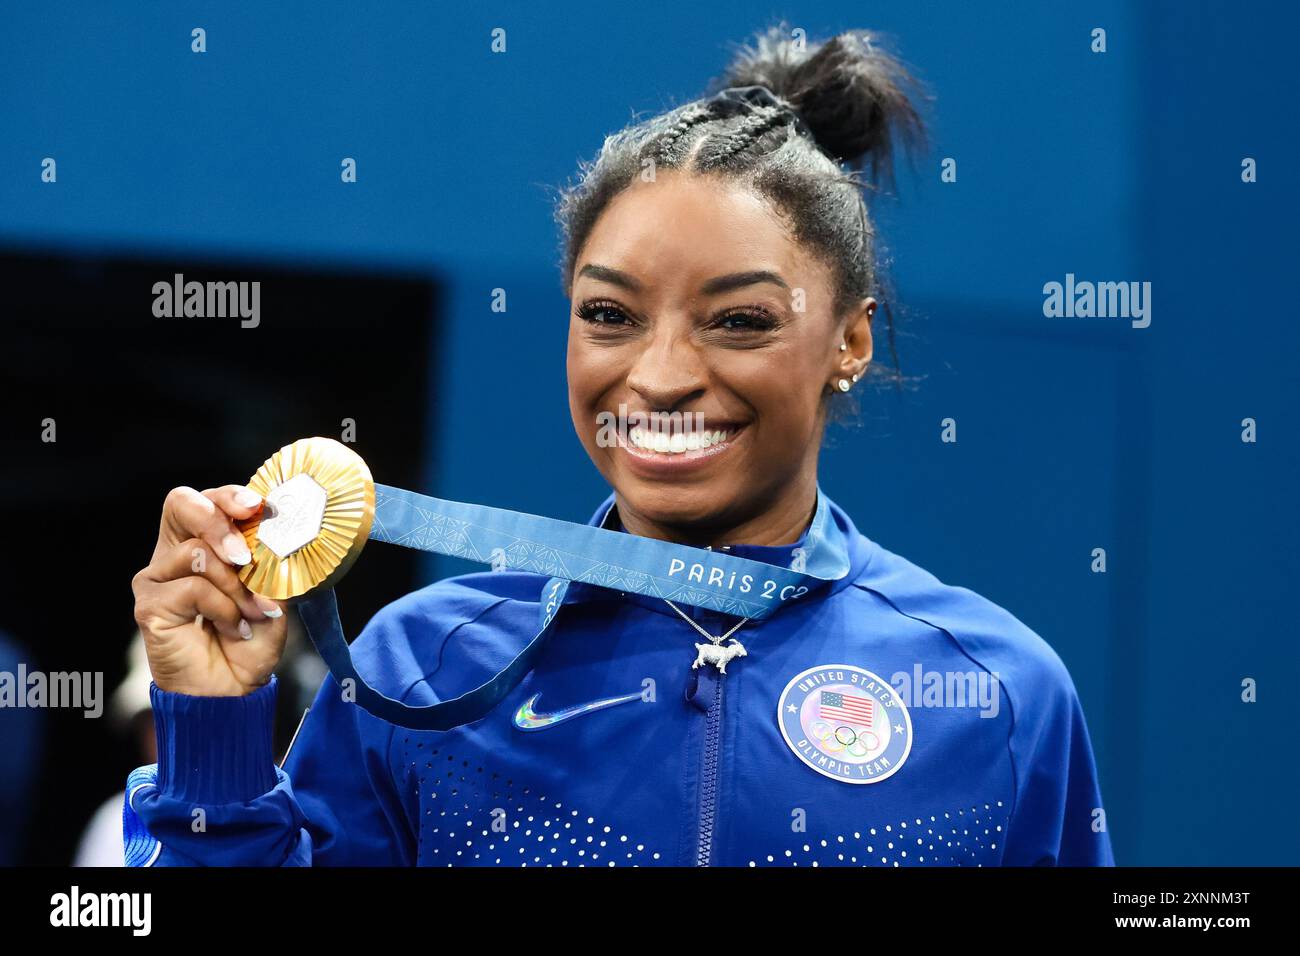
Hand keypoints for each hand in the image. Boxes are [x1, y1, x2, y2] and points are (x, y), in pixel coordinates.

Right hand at [132, 485, 287, 695]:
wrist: (234, 690)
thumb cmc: (251, 640)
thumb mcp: (271, 593)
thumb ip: (268, 562)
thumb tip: (274, 535)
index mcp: (202, 543)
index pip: (205, 500)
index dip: (228, 495)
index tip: (256, 506)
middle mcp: (173, 554)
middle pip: (182, 503)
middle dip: (221, 523)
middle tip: (247, 556)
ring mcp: (156, 577)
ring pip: (199, 553)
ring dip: (237, 586)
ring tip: (251, 615)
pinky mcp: (149, 603)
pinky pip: (194, 588)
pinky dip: (224, 608)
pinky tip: (233, 629)